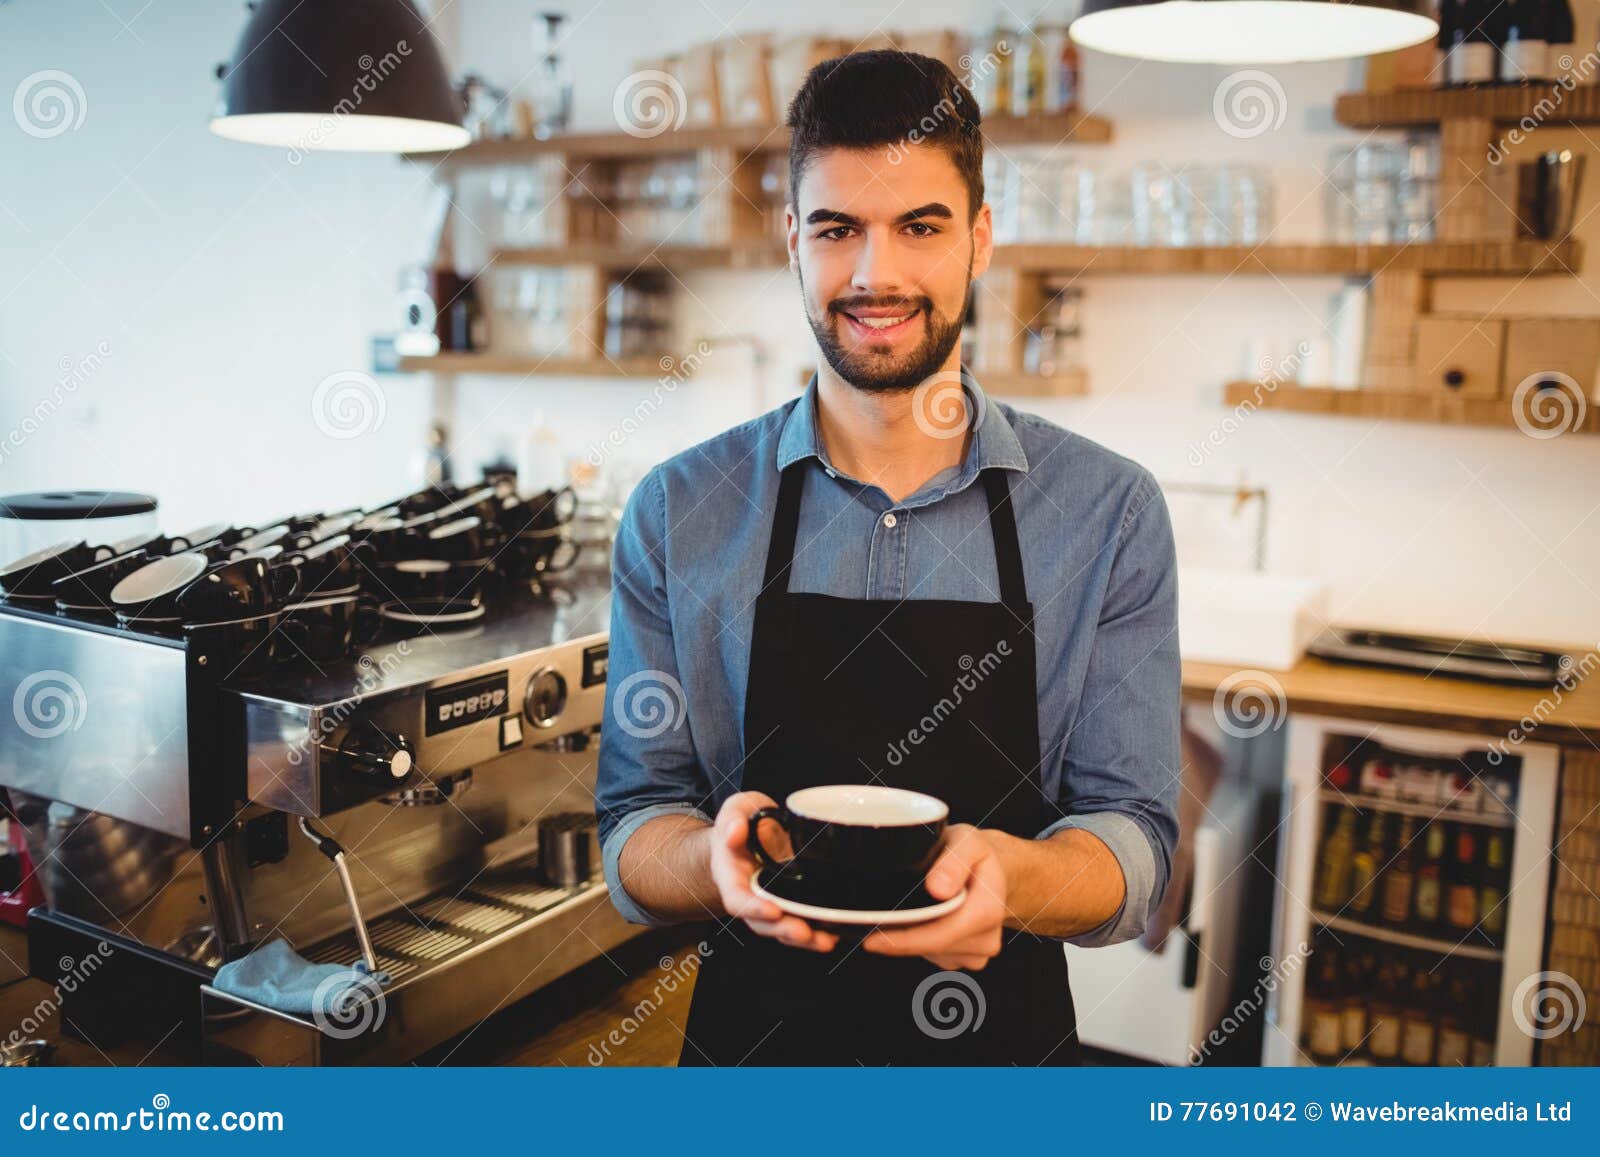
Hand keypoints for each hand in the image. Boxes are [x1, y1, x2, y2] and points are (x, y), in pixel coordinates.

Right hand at [709, 792, 837, 952]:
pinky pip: (799, 923)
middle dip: (783, 930)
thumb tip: (735, 832)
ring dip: (804, 939)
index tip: (773, 911)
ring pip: (782, 929)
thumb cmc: (742, 822)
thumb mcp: (736, 809)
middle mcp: (747, 896)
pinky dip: (816, 933)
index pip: (737, 898)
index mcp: (730, 874)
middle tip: (804, 933)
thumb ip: (733, 817)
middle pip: (761, 923)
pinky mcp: (788, 906)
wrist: (747, 837)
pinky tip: (835, 934)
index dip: (753, 908)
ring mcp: (768, 904)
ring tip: (826, 941)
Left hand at [861, 824, 1005, 969]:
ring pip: (929, 953)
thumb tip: (937, 889)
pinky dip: (920, 940)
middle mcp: (986, 939)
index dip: (904, 941)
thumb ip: (954, 861)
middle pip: (930, 947)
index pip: (939, 936)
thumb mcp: (968, 841)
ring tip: (906, 906)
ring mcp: (977, 953)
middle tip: (869, 919)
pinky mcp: (966, 958)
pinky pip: (934, 955)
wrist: (996, 872)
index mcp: (987, 912)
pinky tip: (922, 917)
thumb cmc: (978, 854)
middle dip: (899, 937)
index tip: (871, 940)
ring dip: (910, 936)